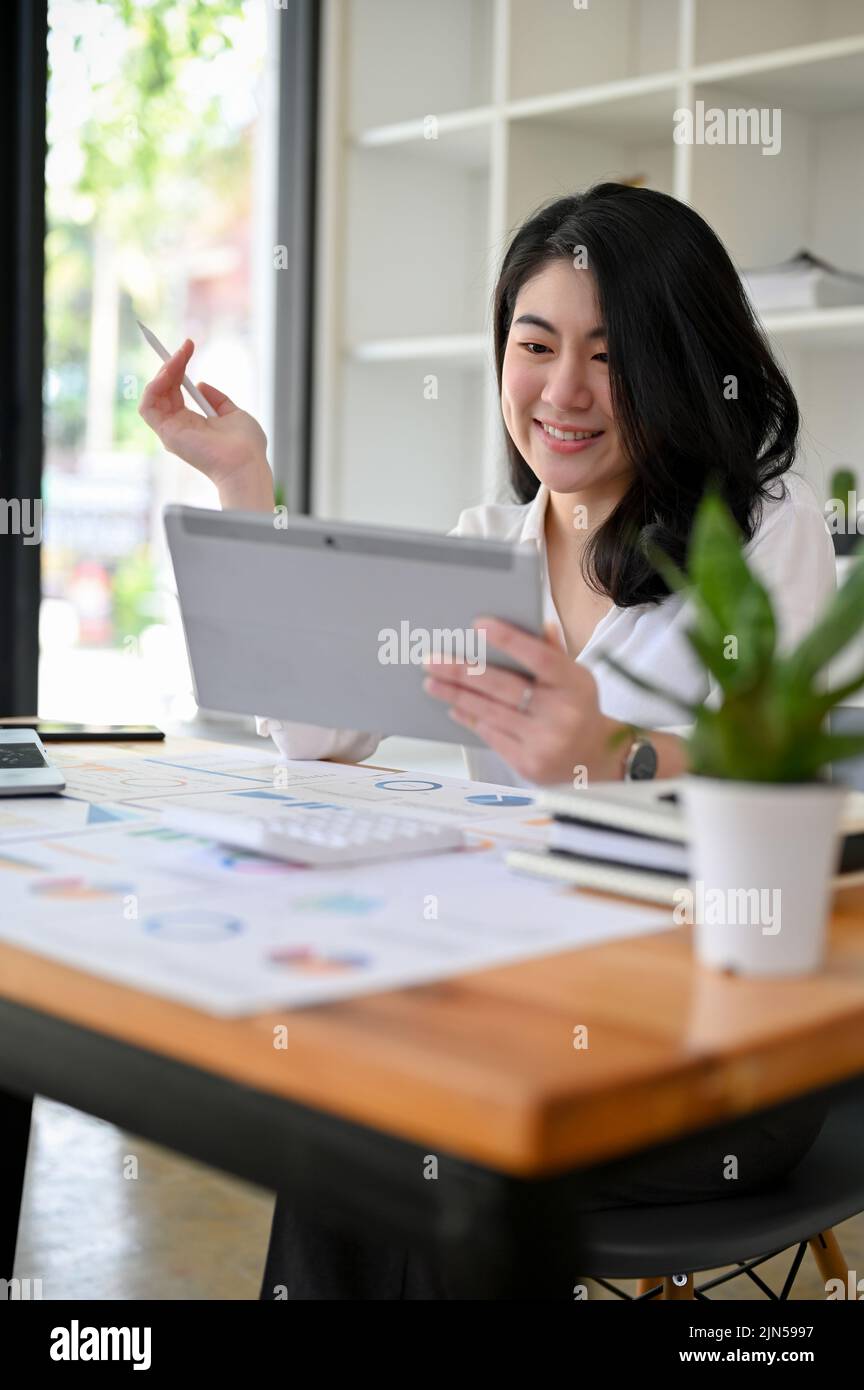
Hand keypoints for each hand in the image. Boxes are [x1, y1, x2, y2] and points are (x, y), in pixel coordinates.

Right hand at [138, 338, 269, 495]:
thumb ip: (218, 400)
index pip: (175, 391)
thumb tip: (202, 385)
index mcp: (192, 423)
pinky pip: (148, 406)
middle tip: (186, 347)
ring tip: (178, 358)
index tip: (187, 348)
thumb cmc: (246, 446)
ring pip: (154, 395)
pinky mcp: (166, 434)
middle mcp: (178, 427)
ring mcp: (170, 431)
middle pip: (164, 389)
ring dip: (164, 372)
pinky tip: (169, 372)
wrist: (246, 462)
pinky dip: (154, 386)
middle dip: (173, 364)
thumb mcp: (234, 414)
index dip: (178, 369)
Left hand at [422, 616, 622, 784]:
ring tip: (432, 682)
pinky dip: (470, 718)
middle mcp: (562, 714)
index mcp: (575, 685)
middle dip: (462, 672)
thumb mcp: (575, 679)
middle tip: (432, 660)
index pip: (540, 657)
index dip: (509, 640)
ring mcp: (545, 742)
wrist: (596, 759)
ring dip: (456, 695)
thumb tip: (538, 623)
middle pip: (504, 687)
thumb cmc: (578, 709)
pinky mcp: (529, 764)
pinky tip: (454, 706)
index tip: (477, 625)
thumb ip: (553, 653)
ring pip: (490, 713)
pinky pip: (491, 736)